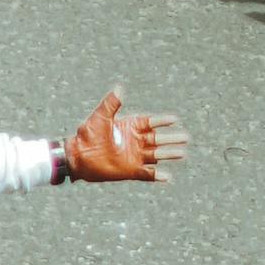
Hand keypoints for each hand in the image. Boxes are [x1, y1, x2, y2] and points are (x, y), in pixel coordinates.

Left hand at [63, 89, 186, 184]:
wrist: (78, 156)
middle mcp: (135, 141)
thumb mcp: (100, 117)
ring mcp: (134, 156)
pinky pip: (146, 173)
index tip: (175, 119)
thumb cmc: (87, 134)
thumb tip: (119, 88)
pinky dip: (157, 176)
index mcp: (130, 126)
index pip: (151, 123)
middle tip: (186, 138)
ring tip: (182, 153)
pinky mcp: (130, 170)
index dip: (162, 121)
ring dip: (169, 155)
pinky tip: (167, 177)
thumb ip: (111, 104)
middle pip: (158, 140)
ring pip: (156, 155)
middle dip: (171, 139)